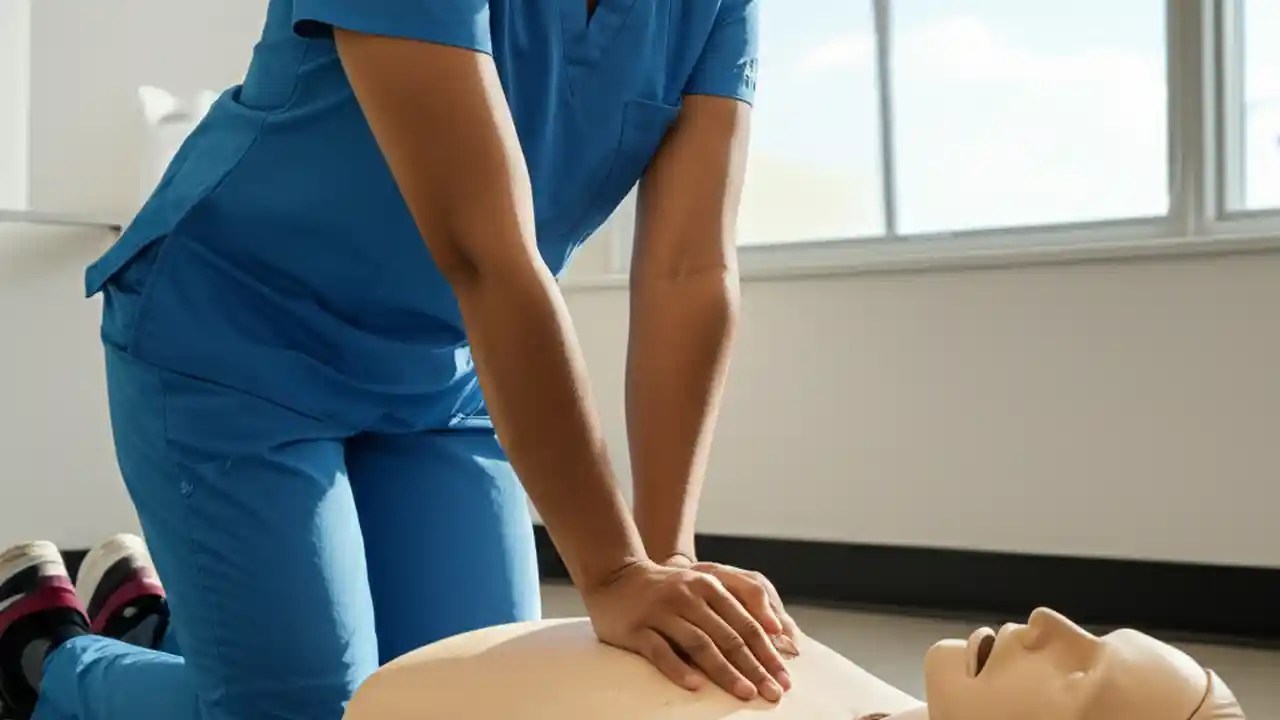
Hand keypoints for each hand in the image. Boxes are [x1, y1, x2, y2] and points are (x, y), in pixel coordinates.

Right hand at [580, 559, 792, 701]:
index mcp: (709, 585)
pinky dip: (679, 669)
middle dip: (755, 667)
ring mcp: (662, 611)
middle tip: (773, 692)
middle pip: (728, 636)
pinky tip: (696, 685)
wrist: (616, 577)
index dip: (768, 651)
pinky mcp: (638, 628)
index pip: (746, 623)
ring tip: (745, 692)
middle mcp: (688, 596)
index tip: (784, 676)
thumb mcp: (703, 585)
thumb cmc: (668, 589)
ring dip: (725, 671)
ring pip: (699, 645)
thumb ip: (736, 604)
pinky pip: (661, 652)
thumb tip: (777, 632)